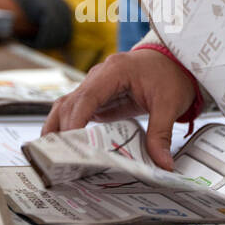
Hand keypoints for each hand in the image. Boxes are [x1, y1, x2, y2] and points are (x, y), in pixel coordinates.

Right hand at [43, 48, 195, 168]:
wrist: (174, 60)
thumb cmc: (170, 75)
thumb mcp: (169, 104)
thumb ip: (161, 134)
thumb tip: (162, 164)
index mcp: (115, 70)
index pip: (87, 96)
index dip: (76, 120)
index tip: (72, 142)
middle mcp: (99, 75)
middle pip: (71, 102)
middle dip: (62, 129)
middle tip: (58, 156)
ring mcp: (95, 86)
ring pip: (67, 105)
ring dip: (58, 128)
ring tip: (50, 153)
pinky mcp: (98, 97)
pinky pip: (78, 111)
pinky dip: (69, 127)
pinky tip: (66, 146)